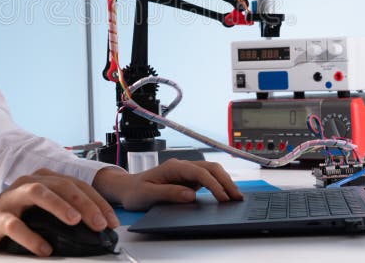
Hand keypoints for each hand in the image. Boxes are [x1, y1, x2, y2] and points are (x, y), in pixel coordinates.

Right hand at [0, 168, 119, 256]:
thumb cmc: (14, 216)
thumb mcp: (42, 211)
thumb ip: (64, 211)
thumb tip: (96, 226)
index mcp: (44, 179)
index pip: (77, 185)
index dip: (97, 202)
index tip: (112, 221)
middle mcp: (29, 183)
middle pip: (63, 186)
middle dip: (85, 204)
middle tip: (100, 223)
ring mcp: (12, 198)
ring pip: (39, 193)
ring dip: (59, 206)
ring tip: (76, 221)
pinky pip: (15, 225)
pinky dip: (32, 237)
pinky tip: (45, 249)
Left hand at [93, 158, 243, 210]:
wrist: (127, 188)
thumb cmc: (135, 191)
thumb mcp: (148, 194)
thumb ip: (169, 193)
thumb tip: (191, 195)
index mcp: (173, 167)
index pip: (199, 172)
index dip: (213, 185)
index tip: (222, 198)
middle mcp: (182, 166)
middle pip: (210, 168)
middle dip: (225, 181)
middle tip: (237, 197)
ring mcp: (186, 172)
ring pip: (211, 171)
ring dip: (225, 181)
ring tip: (236, 197)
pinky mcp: (188, 180)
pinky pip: (208, 179)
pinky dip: (219, 185)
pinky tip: (226, 195)